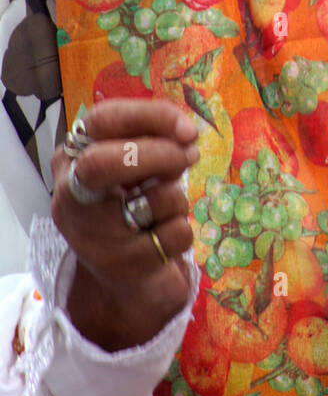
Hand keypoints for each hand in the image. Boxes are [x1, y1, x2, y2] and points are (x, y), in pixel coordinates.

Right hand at [51, 99, 199, 351]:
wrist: (120, 278)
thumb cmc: (128, 207)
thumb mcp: (132, 168)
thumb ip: (152, 142)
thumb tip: (186, 134)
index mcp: (71, 159)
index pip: (102, 120)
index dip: (149, 117)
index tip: (187, 128)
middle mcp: (70, 196)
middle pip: (105, 161)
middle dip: (159, 154)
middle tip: (191, 155)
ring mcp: (91, 234)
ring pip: (155, 199)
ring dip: (176, 199)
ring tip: (162, 212)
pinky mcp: (120, 265)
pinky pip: (175, 233)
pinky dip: (181, 232)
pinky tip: (161, 241)